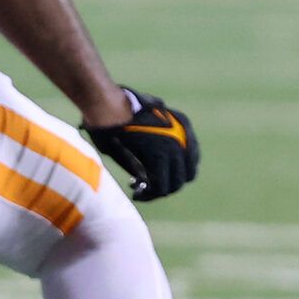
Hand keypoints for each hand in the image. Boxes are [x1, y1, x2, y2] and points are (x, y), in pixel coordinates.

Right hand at [85, 91, 199, 202]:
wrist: (107, 104)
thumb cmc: (117, 112)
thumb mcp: (141, 131)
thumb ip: (150, 152)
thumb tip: (146, 178)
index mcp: (183, 126)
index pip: (191, 160)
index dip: (175, 174)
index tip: (157, 178)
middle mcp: (184, 136)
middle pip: (186, 175)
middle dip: (167, 185)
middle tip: (148, 189)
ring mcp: (173, 146)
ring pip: (174, 184)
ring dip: (156, 193)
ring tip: (139, 193)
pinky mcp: (158, 155)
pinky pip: (159, 186)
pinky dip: (148, 194)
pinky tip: (135, 193)